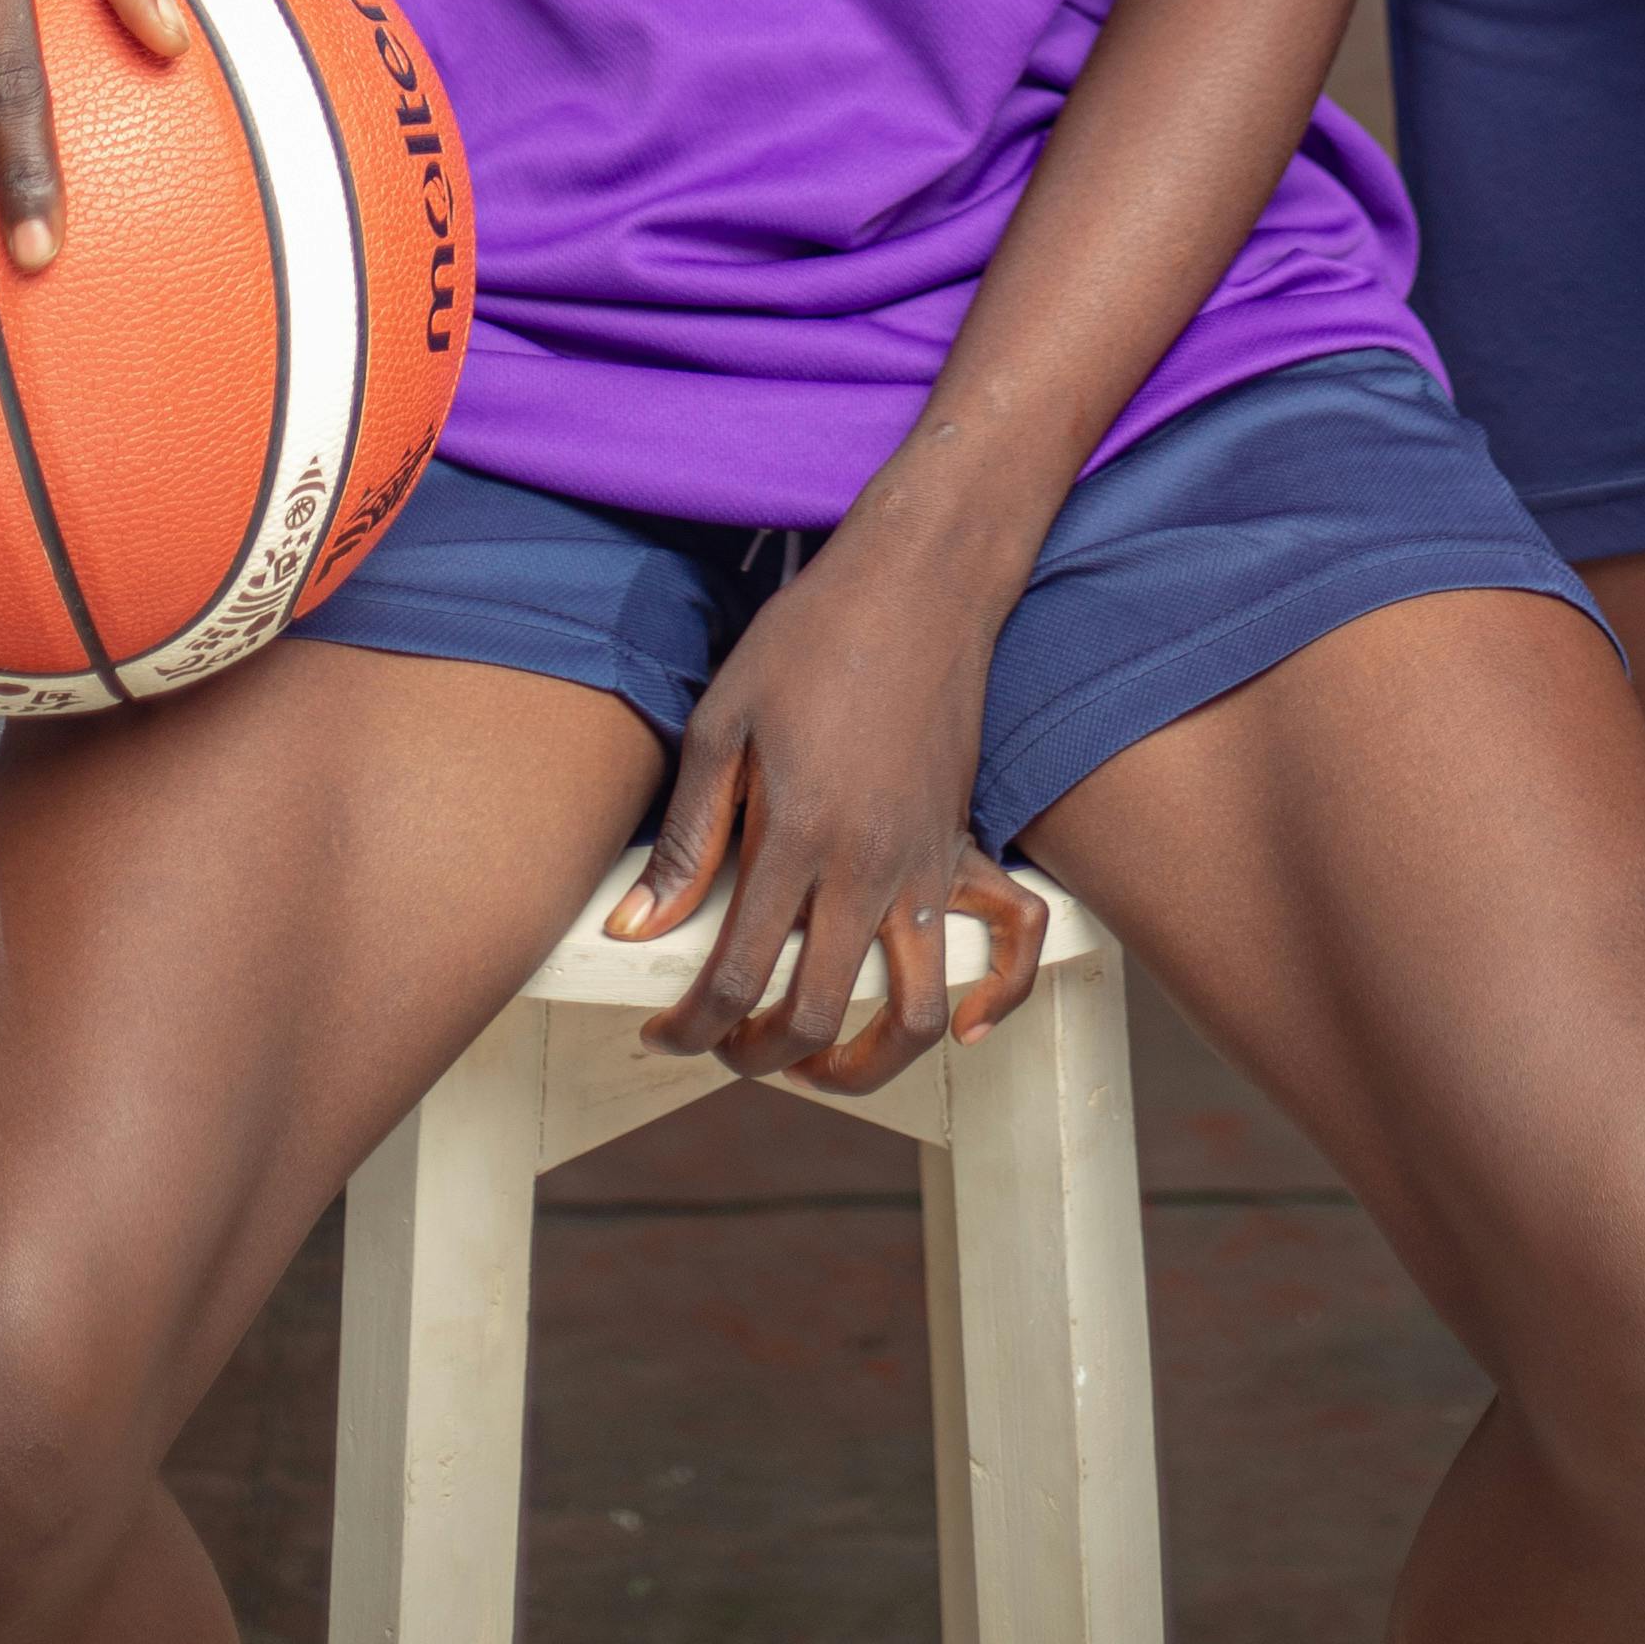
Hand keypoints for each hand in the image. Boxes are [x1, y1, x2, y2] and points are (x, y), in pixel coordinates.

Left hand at [605, 491, 1049, 1096]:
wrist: (921, 580)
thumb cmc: (813, 636)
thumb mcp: (724, 720)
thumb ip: (687, 836)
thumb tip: (637, 928)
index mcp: (798, 838)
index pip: (737, 979)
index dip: (691, 1028)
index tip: (662, 1034)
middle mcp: (870, 869)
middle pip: (817, 1019)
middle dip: (757, 1057)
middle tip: (721, 1043)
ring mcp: (929, 863)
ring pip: (918, 1014)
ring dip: (866, 1064)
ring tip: (816, 1059)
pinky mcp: (966, 845)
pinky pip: (1007, 943)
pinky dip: (995, 999)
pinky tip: (962, 1022)